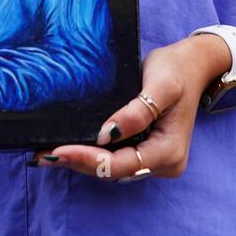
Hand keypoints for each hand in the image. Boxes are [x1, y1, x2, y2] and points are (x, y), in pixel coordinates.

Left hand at [31, 33, 231, 180]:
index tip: (59, 150)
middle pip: (113, 170)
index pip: (121, 164)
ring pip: (111, 166)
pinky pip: (115, 157)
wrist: (192, 65)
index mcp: (169, 152)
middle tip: (42, 155)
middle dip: (78, 162)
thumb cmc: (177, 70)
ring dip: (81, 160)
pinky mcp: (144, 151)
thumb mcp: (161, 84)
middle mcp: (162, 163)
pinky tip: (68, 145)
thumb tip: (106, 135)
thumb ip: (138, 111)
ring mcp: (154, 160)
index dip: (88, 158)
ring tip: (46, 153)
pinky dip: (91, 152)